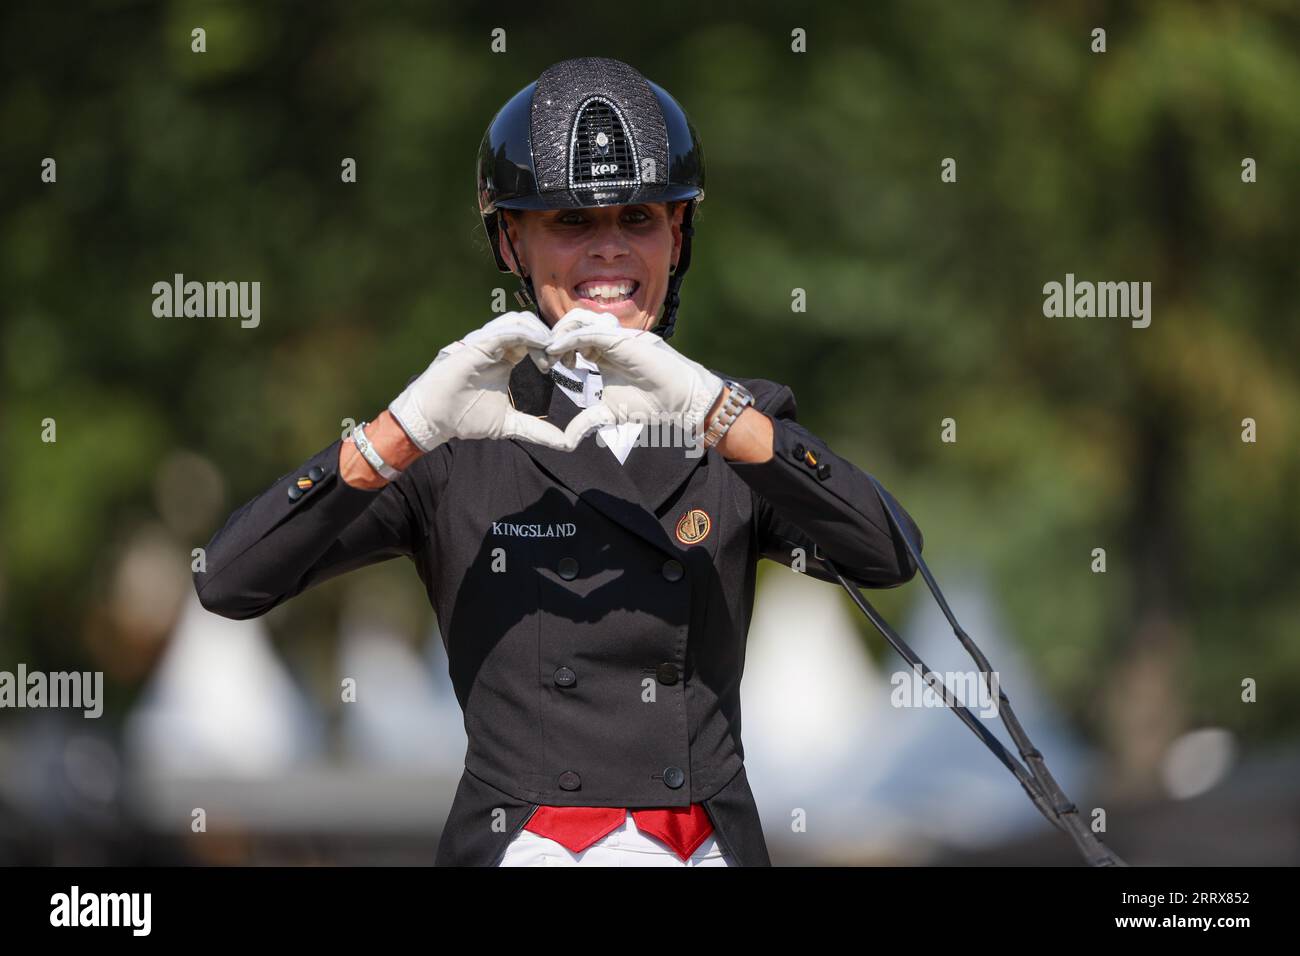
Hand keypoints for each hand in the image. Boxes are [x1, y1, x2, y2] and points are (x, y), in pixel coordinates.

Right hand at [388, 311, 571, 450]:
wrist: (434, 420)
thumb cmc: (465, 417)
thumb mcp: (510, 425)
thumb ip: (537, 430)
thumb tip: (565, 443)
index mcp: (505, 358)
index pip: (534, 340)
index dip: (552, 347)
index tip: (564, 365)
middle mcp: (496, 347)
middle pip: (530, 324)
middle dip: (550, 337)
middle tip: (560, 359)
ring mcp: (485, 343)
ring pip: (518, 321)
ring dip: (540, 333)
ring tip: (550, 354)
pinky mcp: (476, 345)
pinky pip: (504, 331)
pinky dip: (525, 334)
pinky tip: (539, 346)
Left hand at [545, 309, 724, 449]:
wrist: (676, 401)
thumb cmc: (647, 404)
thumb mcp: (607, 414)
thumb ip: (586, 421)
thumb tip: (566, 442)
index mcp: (600, 354)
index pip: (571, 340)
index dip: (555, 349)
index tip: (545, 366)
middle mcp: (606, 341)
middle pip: (571, 324)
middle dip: (553, 338)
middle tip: (546, 360)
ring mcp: (614, 337)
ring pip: (578, 320)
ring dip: (559, 333)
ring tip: (552, 353)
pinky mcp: (620, 338)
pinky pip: (588, 331)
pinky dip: (569, 337)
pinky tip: (557, 349)